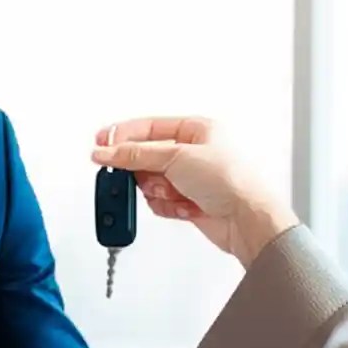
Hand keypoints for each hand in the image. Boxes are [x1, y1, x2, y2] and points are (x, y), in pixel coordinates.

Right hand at [90, 116, 300, 267]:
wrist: (247, 220)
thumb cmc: (231, 181)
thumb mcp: (176, 158)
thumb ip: (135, 154)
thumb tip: (107, 151)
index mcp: (196, 129)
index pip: (148, 127)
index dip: (122, 135)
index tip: (100, 144)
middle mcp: (192, 152)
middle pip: (146, 157)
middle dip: (142, 170)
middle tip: (130, 176)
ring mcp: (189, 178)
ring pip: (150, 182)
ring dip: (157, 191)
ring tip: (171, 193)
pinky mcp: (187, 201)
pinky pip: (159, 201)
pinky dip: (166, 206)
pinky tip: (182, 206)